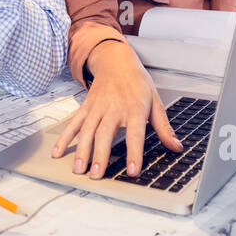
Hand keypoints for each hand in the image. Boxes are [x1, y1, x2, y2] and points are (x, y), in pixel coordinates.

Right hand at [51, 40, 181, 178]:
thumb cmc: (137, 82)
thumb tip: (176, 146)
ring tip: (78, 169)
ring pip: (87, 131)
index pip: (135, 133)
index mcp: (134, 108)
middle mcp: (114, 108)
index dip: (134, 152)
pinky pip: (74, 123)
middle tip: (96, 175)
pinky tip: (58, 152)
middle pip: (105, 134)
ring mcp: (97, 107)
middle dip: (99, 155)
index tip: (132, 170)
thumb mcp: (155, 101)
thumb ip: (164, 127)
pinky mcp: (86, 107)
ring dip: (81, 150)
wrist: (116, 60)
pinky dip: (65, 138)